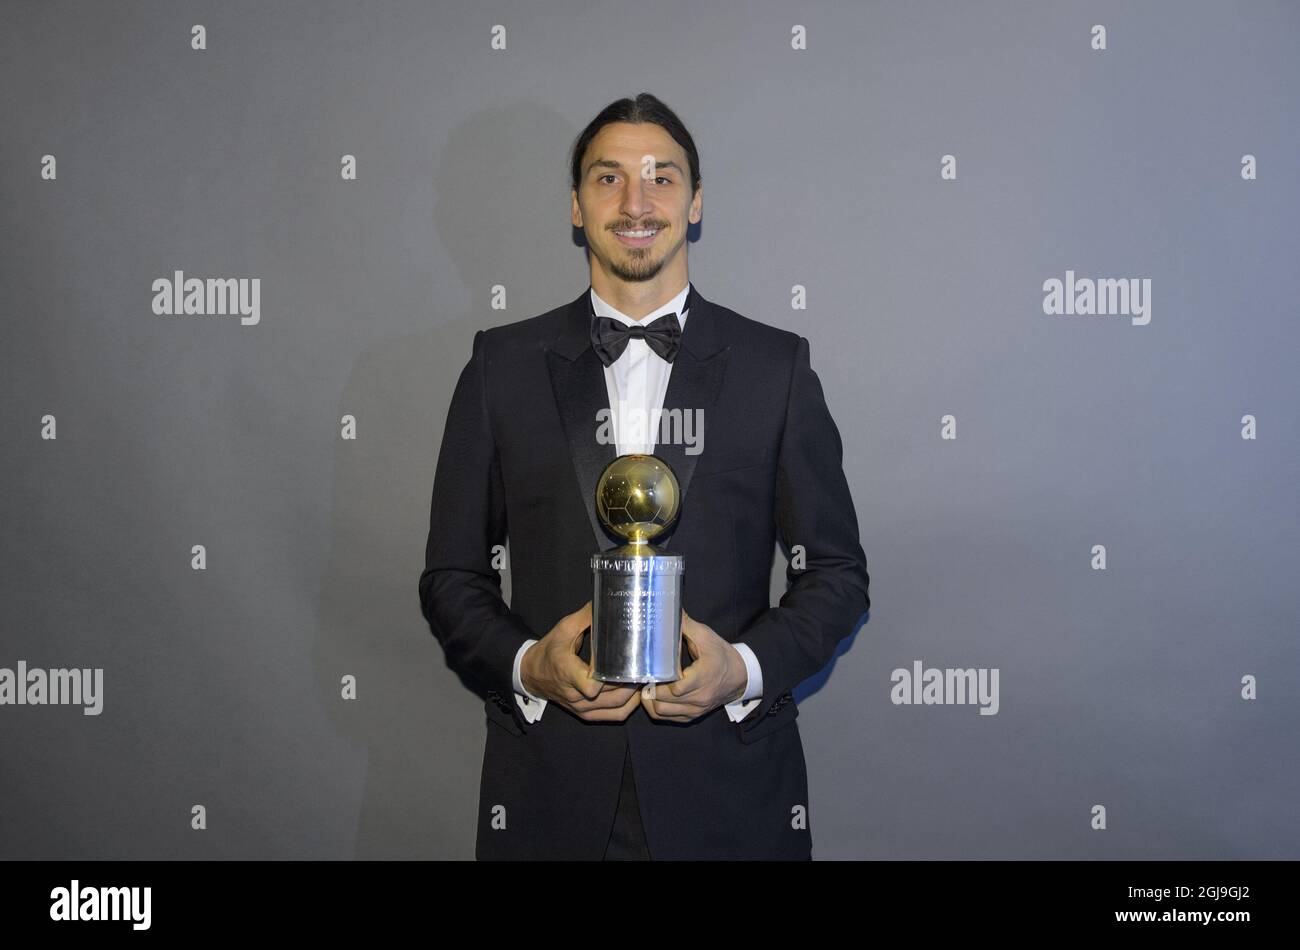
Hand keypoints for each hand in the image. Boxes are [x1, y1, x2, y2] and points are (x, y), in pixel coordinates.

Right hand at [519, 601, 641, 721]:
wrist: (531, 673)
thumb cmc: (549, 650)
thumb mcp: (563, 629)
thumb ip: (586, 617)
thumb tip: (606, 602)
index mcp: (568, 673)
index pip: (593, 685)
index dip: (610, 676)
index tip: (623, 661)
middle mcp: (575, 694)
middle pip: (612, 696)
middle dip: (631, 682)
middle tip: (645, 666)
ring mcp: (581, 708)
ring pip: (617, 707)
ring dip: (634, 694)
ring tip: (644, 677)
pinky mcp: (585, 714)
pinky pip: (613, 716)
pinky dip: (628, 707)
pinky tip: (636, 694)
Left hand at [642, 608, 748, 722]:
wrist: (740, 676)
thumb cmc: (721, 655)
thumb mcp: (706, 636)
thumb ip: (685, 624)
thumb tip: (669, 608)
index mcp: (702, 678)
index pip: (673, 688)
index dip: (657, 680)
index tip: (648, 670)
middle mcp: (699, 698)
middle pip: (662, 701)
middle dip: (649, 689)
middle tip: (643, 676)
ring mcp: (695, 709)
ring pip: (661, 712)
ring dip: (650, 700)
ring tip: (647, 685)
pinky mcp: (693, 715)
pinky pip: (668, 718)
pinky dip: (657, 709)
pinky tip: (654, 695)